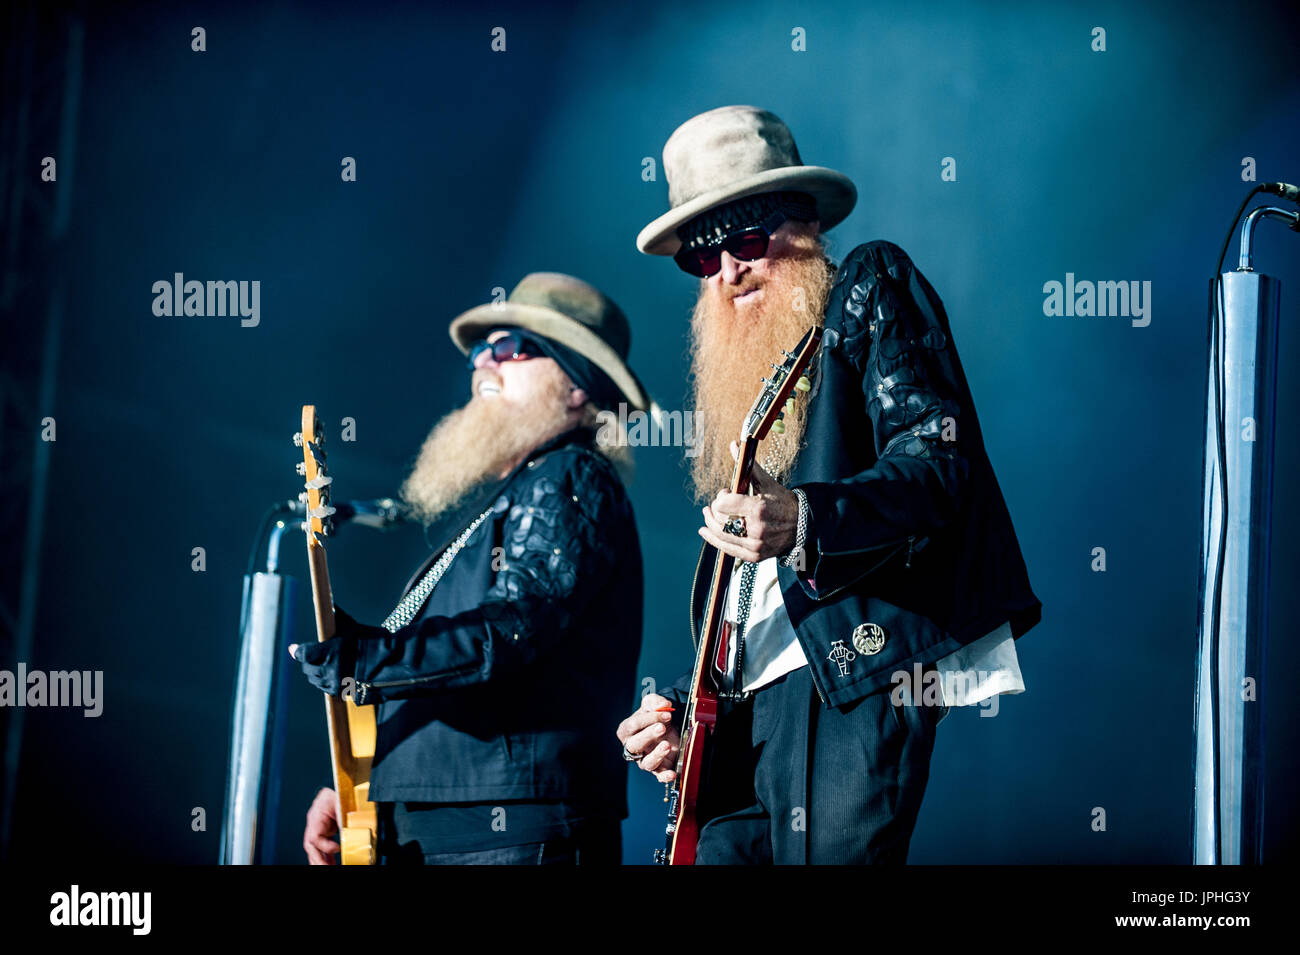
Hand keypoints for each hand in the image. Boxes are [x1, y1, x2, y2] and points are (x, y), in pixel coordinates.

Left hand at [288, 605, 363, 696]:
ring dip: (317, 674)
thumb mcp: (352, 626)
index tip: (294, 648)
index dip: (297, 651)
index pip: (302, 654)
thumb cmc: (371, 641)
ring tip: (326, 666)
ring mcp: (335, 683)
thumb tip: (326, 602)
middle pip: (307, 668)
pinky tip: (335, 675)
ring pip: (316, 680)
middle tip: (313, 657)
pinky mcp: (342, 693)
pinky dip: (328, 683)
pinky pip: (327, 689)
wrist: (392, 662)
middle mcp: (329, 670)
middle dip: (309, 662)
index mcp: (328, 652)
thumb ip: (336, 617)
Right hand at [303, 787, 339, 864]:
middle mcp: (314, 821)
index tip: (336, 848)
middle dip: (317, 859)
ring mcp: (317, 826)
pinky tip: (331, 863)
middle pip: (310, 845)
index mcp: (317, 814)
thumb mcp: (343, 804)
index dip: (324, 845)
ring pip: (314, 848)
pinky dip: (326, 856)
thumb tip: (348, 834)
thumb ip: (343, 819)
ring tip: (328, 867)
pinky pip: (322, 846)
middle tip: (325, 867)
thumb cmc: (342, 791)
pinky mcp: (324, 830)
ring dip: (321, 860)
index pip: (313, 836)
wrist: (343, 784)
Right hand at [616, 694, 680, 782]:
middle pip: (635, 745)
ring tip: (667, 745)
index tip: (666, 714)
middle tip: (662, 727)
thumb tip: (663, 705)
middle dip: (648, 735)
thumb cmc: (654, 716)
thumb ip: (655, 701)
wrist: (667, 727)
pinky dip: (665, 776)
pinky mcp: (658, 768)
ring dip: (657, 755)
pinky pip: (659, 776)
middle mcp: (633, 747)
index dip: (649, 719)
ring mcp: (645, 759)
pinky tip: (672, 774)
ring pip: (646, 762)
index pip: (632, 725)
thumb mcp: (652, 704)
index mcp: (627, 730)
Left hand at [698, 441, 798, 561]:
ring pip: (721, 534)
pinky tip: (704, 532)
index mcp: (758, 508)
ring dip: (709, 524)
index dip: (720, 497)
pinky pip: (727, 549)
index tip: (726, 493)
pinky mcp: (753, 555)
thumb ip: (747, 466)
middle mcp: (756, 529)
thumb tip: (735, 445)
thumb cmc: (781, 502)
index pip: (723, 504)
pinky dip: (713, 540)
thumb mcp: (765, 482)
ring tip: (706, 515)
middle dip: (714, 510)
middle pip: (720, 520)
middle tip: (716, 505)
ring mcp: (755, 544)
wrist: (800, 524)